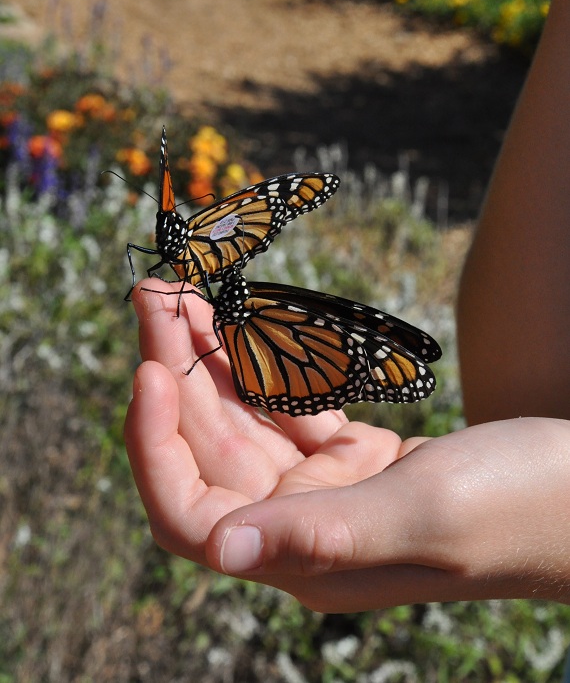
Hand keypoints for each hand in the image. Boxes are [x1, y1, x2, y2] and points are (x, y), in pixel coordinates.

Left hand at [125, 279, 569, 610]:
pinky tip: (242, 325)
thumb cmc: (519, 508)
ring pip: (242, 421)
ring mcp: (325, 490)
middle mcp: (302, 529)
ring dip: (210, 360)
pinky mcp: (351, 457)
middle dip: (174, 370)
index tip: (152, 368)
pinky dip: (263, 364)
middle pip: (207, 450)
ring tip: (183, 296)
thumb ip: (322, 536)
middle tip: (156, 295)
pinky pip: (287, 405)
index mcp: (307, 561)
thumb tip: (220, 550)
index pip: (192, 516)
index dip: (156, 446)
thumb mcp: (423, 514)